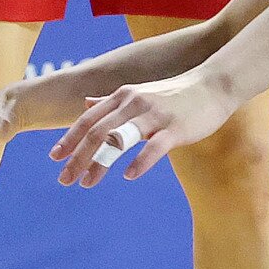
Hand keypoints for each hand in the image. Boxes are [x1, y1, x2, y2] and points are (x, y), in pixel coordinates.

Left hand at [49, 73, 238, 187]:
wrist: (214, 85)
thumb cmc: (176, 93)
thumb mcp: (139, 93)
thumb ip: (112, 101)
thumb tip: (86, 104)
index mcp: (124, 96)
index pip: (89, 119)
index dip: (70, 138)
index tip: (55, 158)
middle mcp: (134, 103)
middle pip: (98, 131)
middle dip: (78, 156)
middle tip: (64, 179)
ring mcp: (155, 114)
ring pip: (120, 139)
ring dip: (100, 163)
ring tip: (86, 183)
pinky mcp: (175, 127)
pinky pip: (153, 147)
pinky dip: (139, 162)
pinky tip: (128, 176)